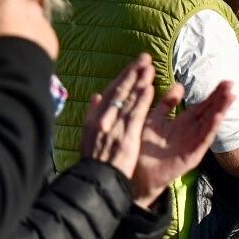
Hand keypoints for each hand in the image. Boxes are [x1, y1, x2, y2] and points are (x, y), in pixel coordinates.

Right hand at [0, 0, 57, 57]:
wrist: (17, 75)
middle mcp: (30, 4)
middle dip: (0, 2)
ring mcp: (43, 21)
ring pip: (27, 12)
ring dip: (15, 16)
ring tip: (3, 32)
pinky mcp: (50, 38)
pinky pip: (37, 29)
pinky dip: (28, 32)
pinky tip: (19, 44)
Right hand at [81, 56, 156, 178]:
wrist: (95, 180)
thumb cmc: (94, 160)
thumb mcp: (88, 135)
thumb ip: (93, 114)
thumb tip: (95, 96)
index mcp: (95, 118)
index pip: (110, 92)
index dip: (123, 77)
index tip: (134, 66)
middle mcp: (103, 119)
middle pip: (119, 91)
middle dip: (132, 73)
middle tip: (145, 58)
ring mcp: (114, 127)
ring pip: (127, 100)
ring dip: (139, 82)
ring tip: (149, 67)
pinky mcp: (125, 137)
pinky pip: (134, 115)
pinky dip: (141, 101)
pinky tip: (149, 88)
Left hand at [129, 81, 235, 207]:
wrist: (138, 171)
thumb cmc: (144, 145)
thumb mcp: (156, 118)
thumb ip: (167, 103)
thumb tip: (180, 85)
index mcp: (184, 122)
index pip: (203, 106)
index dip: (214, 95)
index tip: (226, 82)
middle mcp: (192, 132)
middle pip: (210, 112)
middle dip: (221, 99)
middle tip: (231, 84)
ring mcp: (194, 144)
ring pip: (210, 124)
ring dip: (221, 111)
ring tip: (230, 97)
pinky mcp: (192, 155)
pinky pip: (203, 140)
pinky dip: (212, 128)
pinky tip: (219, 116)